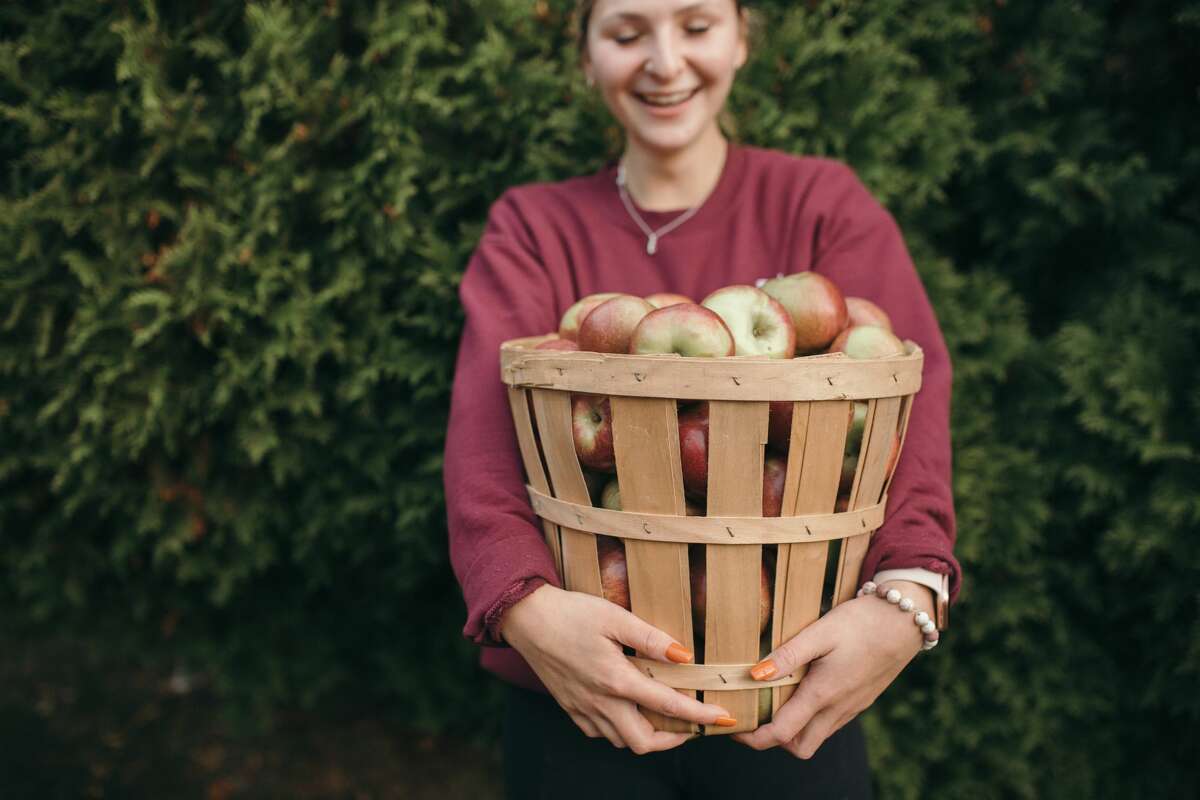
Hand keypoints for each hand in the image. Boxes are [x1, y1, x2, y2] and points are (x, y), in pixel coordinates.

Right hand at [500, 583, 735, 753]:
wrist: (525, 618)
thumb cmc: (570, 612)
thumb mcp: (614, 616)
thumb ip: (650, 637)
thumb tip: (685, 655)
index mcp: (614, 679)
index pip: (667, 706)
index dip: (700, 716)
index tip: (723, 720)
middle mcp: (599, 702)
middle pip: (643, 742)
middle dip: (675, 740)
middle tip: (695, 725)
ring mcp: (582, 708)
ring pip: (621, 741)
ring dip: (648, 736)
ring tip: (665, 718)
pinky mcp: (570, 708)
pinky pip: (600, 733)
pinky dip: (620, 731)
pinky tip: (628, 712)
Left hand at [732, 580, 933, 758]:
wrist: (905, 621)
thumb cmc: (861, 622)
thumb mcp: (821, 632)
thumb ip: (788, 655)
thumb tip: (755, 674)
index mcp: (823, 694)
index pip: (781, 734)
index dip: (752, 737)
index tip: (734, 725)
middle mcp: (838, 709)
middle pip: (799, 746)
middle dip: (772, 741)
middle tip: (753, 715)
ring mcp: (851, 708)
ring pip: (816, 737)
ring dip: (792, 730)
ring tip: (772, 701)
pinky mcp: (860, 702)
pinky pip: (830, 724)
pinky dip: (810, 719)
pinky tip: (801, 692)